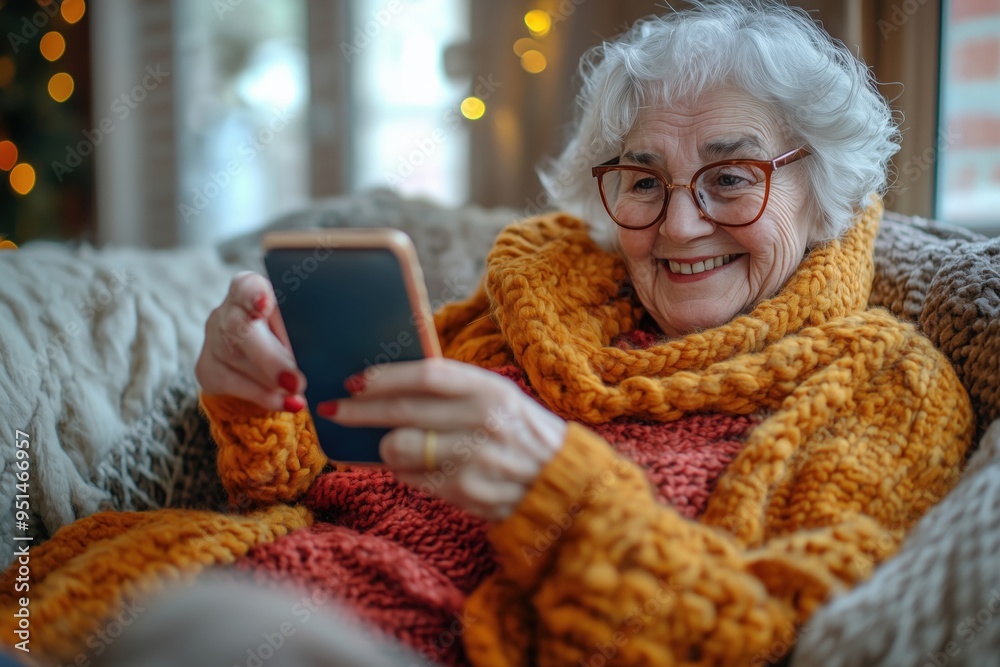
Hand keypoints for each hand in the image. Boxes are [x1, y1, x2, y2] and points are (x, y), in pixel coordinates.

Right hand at [195, 271, 305, 411]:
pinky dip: (262, 396)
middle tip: (296, 382)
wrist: (260, 366)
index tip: (264, 306)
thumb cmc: (289, 335)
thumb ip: (303, 329)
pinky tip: (285, 403)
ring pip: (235, 359)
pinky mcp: (208, 368)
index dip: (254, 295)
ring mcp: (214, 340)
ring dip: (269, 382)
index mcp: (250, 290)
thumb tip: (328, 348)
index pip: (247, 287)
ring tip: (298, 396)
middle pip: (239, 328)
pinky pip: (232, 383)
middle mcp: (227, 311)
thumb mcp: (298, 326)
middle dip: (269, 358)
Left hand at [319, 358, 566, 519]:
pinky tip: (414, 467)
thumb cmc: (518, 433)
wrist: (558, 483)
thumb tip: (386, 384)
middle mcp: (482, 422)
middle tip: (334, 409)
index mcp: (490, 390)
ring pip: (399, 449)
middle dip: (359, 410)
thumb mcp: (497, 398)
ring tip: (390, 444)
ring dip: (384, 447)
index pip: (427, 376)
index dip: (385, 377)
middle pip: (403, 411)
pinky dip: (404, 472)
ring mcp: (472, 460)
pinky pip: (411, 479)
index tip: (355, 380)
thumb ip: (452, 388)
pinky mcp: (463, 492)